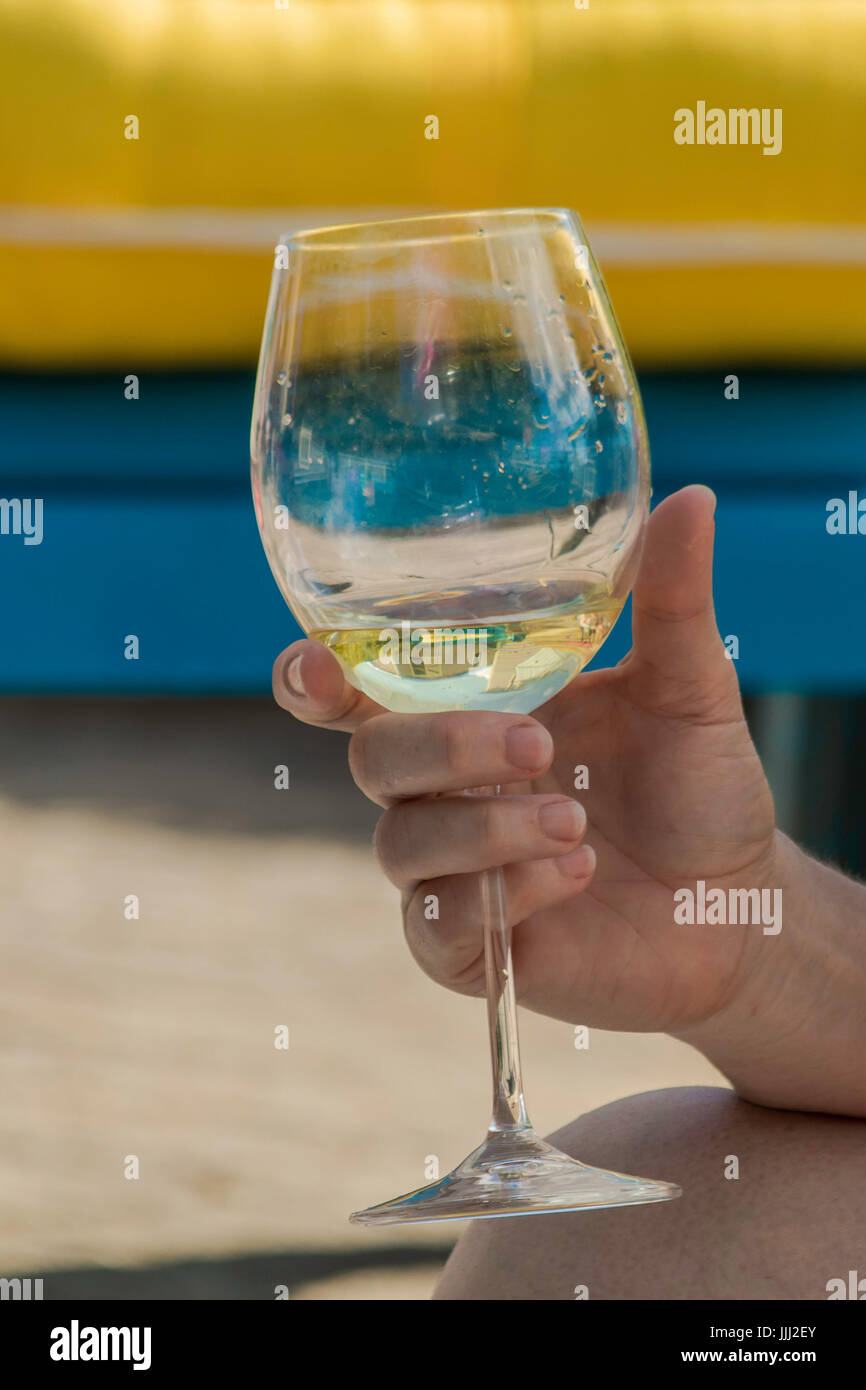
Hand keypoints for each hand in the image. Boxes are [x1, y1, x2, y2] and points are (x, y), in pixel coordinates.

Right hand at [273, 486, 781, 1039]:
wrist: (740, 906)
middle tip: (536, 747)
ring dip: (483, 827)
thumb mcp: (690, 689)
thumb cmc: (699, 788)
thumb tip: (690, 495)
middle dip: (440, 748)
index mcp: (472, 714)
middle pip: (372, 759)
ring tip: (575, 826)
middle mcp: (444, 789)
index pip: (360, 691)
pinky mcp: (471, 948)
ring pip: (400, 842)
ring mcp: (452, 869)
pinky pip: (439, 924)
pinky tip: (573, 874)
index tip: (314, 666)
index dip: (313, 678)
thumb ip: (672, 602)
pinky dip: (502, 893)